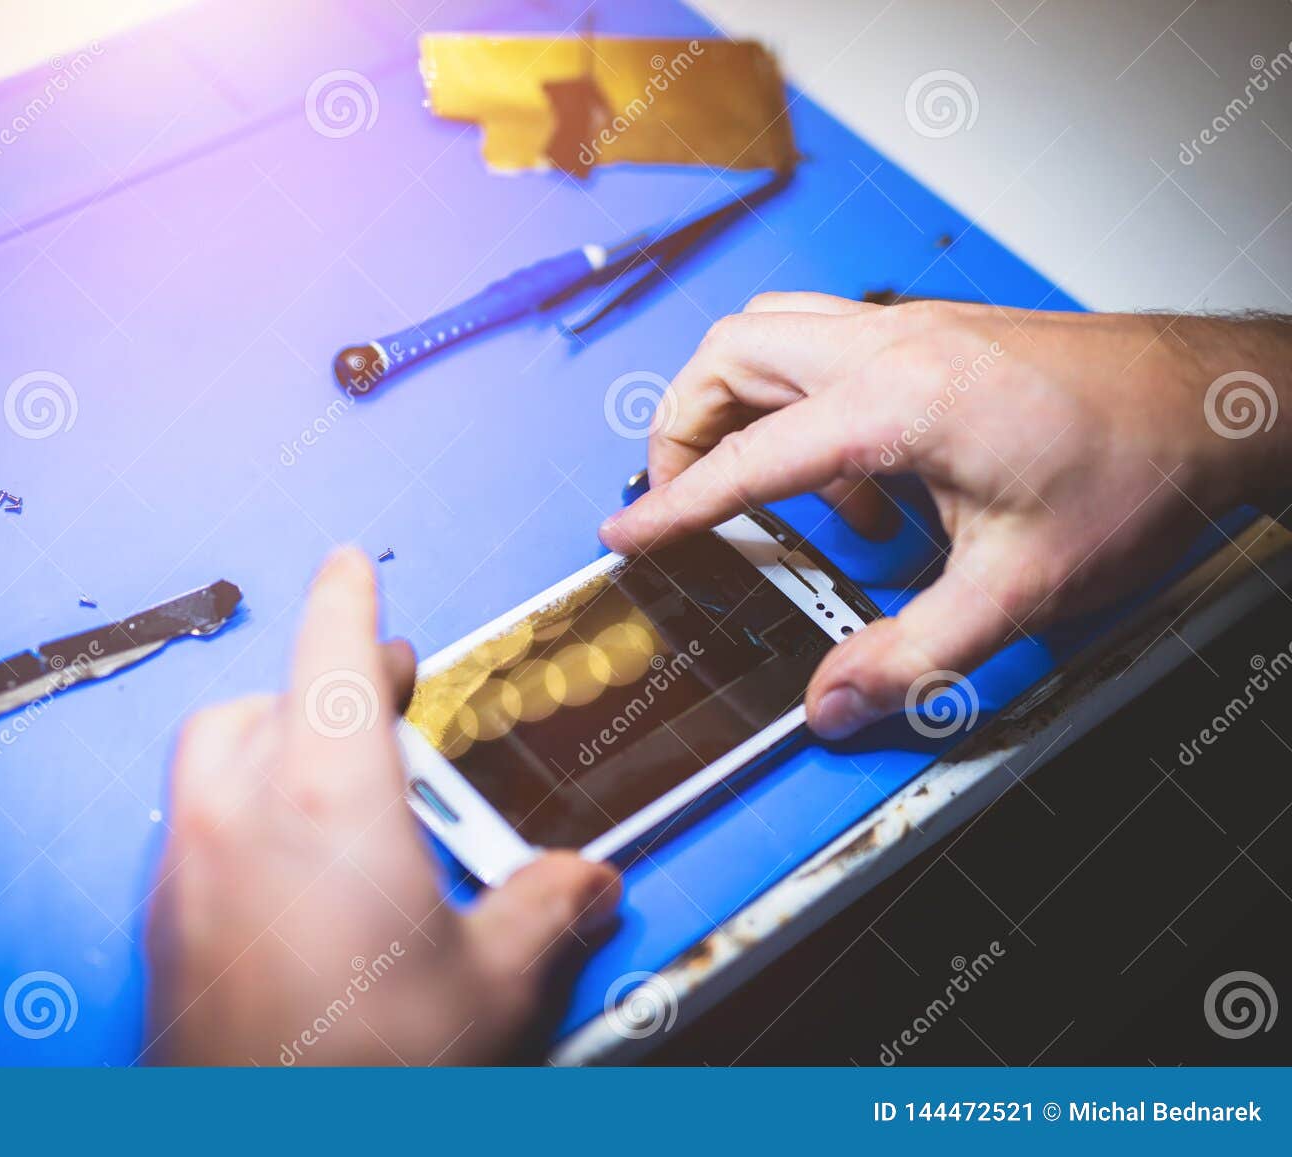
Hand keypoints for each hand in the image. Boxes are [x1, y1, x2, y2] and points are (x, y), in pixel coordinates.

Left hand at [144, 547, 620, 1064]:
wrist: (262, 1150)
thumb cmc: (365, 1076)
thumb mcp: (493, 988)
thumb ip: (546, 913)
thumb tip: (584, 888)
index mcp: (325, 800)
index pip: (332, 652)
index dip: (347, 599)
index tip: (350, 565)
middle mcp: (235, 818)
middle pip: (259, 704)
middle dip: (319, 690)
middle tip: (386, 706)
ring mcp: (185, 878)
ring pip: (215, 770)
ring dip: (274, 756)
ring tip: (347, 804)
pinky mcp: (163, 940)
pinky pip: (198, 843)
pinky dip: (245, 830)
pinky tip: (303, 893)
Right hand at [601, 294, 1291, 737]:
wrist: (1217, 401)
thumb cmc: (1138, 467)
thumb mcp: (1019, 587)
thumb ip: (915, 655)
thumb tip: (835, 704)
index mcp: (895, 403)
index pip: (746, 457)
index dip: (674, 505)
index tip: (628, 534)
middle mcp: (889, 346)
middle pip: (730, 355)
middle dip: (684, 426)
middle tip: (684, 498)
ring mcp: (912, 328)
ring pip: (771, 334)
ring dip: (741, 404)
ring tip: (777, 492)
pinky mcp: (934, 333)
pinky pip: (828, 349)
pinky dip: (807, 404)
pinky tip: (864, 482)